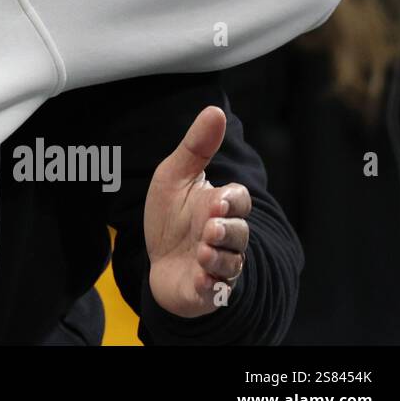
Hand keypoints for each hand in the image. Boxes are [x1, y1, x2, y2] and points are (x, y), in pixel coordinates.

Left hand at [144, 106, 251, 317]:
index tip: (219, 200)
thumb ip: (196, 147)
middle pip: (240, 234)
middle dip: (227, 231)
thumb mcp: (175, 177)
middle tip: (210, 227)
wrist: (159, 261)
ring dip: (217, 258)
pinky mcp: (207, 290)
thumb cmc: (172, 217)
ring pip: (231, 262)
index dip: (233, 201)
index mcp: (220, 207)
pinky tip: (199, 279)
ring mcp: (219, 265)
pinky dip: (210, 285)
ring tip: (201, 251)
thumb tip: (215, 110)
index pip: (239, 201)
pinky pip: (217, 290)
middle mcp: (226, 237)